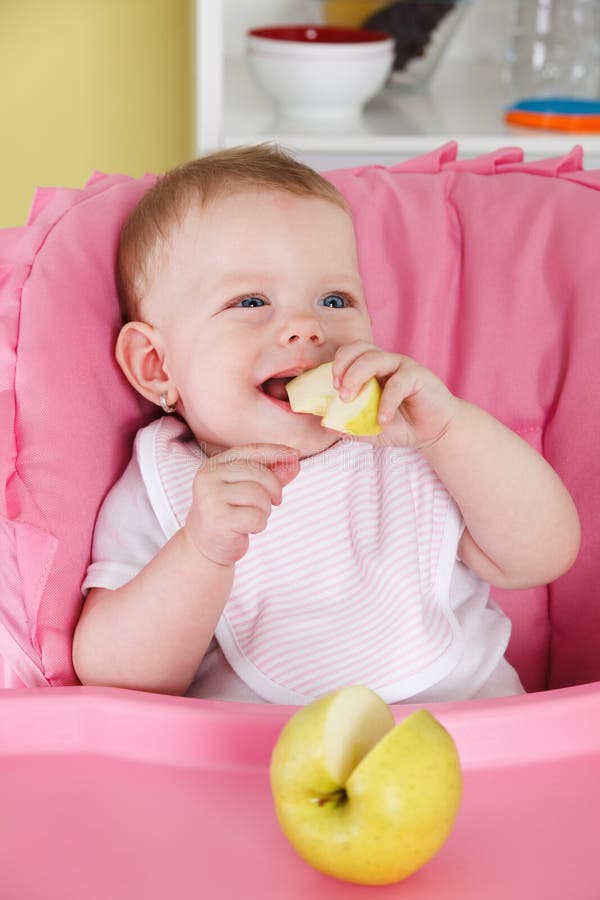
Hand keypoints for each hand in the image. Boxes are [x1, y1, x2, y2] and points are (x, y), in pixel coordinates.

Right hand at [184, 444, 299, 566]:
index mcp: (214, 465)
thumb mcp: (249, 490)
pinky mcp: (218, 519)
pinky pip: (256, 516)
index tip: (295, 454)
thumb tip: (295, 462)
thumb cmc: (230, 514)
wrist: (205, 547)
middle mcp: (209, 477)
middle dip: (273, 490)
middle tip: (268, 504)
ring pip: (259, 495)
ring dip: (264, 510)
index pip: (251, 451)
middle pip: (258, 473)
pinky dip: (259, 524)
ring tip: (251, 517)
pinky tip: (246, 529)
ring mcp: (211, 497)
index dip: (275, 451)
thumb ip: (271, 475)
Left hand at [332, 341, 457, 448]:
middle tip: (340, 393)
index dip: (338, 364)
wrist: (436, 432)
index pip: (350, 352)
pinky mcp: (418, 376)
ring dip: (357, 377)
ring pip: (375, 359)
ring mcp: (402, 366)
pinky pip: (398, 383)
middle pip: (359, 349)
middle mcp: (386, 362)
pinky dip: (386, 402)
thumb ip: (350, 426)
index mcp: (372, 368)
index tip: (332, 388)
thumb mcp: (371, 429)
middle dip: (343, 367)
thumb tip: (326, 425)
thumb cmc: (403, 425)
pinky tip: (382, 420)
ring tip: (349, 401)